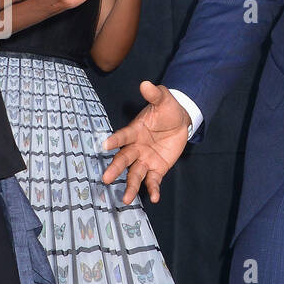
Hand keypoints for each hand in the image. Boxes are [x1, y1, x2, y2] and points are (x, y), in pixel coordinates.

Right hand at [102, 81, 190, 202]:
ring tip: (125, 199)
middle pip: (124, 159)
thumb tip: (146, 84)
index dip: (114, 140)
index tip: (104, 145)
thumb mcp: (163, 100)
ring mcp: (145, 159)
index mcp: (135, 131)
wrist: (180, 121)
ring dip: (130, 186)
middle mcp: (136, 147)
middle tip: (105, 178)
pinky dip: (152, 189)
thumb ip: (155, 94)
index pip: (123, 136)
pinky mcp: (157, 168)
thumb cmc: (167, 109)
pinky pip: (153, 181)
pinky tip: (154, 198)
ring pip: (135, 174)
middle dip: (115, 168)